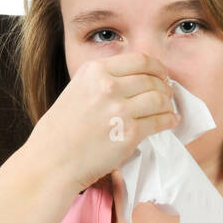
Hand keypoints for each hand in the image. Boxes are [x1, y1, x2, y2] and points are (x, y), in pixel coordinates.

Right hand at [27, 52, 179, 196]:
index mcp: (95, 71)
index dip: (156, 67)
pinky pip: (159, 122)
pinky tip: (171, 121)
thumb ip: (101, 82)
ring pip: (159, 99)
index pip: (139, 60)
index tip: (161, 74)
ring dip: (168, 104)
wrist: (51, 162)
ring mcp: (120, 110)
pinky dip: (169, 121)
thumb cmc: (60, 132)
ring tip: (168, 109)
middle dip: (164, 86)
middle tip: (168, 93)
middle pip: (151, 79)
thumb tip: (132, 81)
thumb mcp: (76, 91)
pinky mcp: (129, 134)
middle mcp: (108, 86)